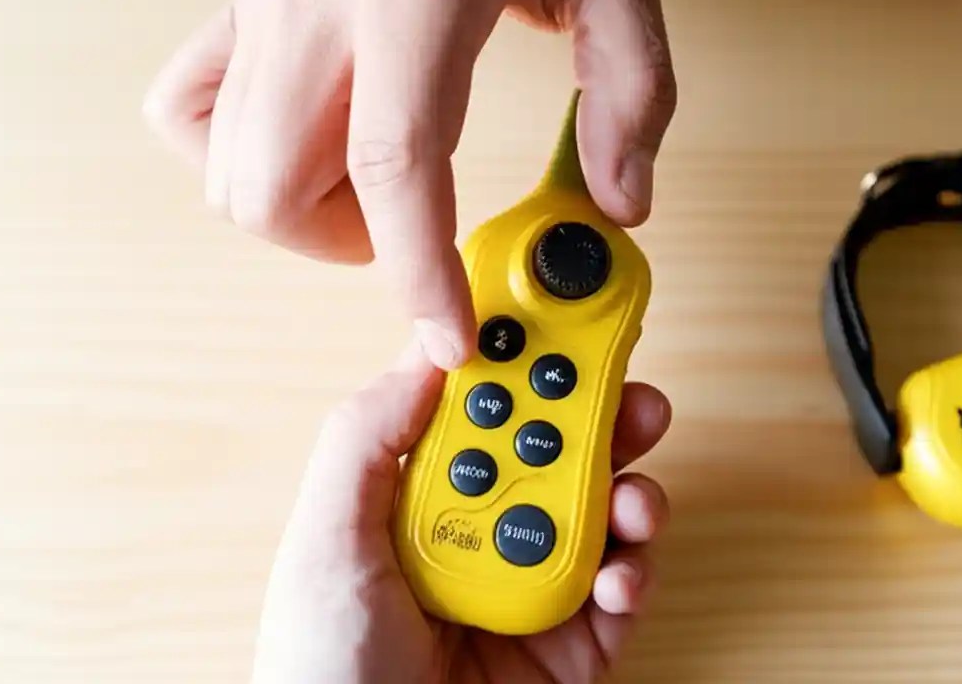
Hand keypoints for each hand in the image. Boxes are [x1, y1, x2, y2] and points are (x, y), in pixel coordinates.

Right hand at [142, 0, 676, 371]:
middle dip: (350, 250)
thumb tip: (619, 202)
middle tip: (413, 236)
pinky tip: (304, 145)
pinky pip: (186, 104)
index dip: (418, 271)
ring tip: (370, 189)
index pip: (395, 164)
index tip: (449, 333)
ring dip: (297, 212)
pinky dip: (231, 155)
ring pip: (223, 164)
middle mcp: (319, 1)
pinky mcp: (245, 0)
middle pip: (274, 189)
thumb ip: (633, 89)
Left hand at [250, 340, 671, 682]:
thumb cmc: (324, 667)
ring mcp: (532, 586)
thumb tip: (431, 348)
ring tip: (636, 505)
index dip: (528, 359)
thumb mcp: (327, 536)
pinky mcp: (572, 644)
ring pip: (607, 516)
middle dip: (606, 419)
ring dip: (635, 496)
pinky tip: (622, 577)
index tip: (567, 313)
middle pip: (561, 452)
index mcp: (424, 494)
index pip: (488, 408)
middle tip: (634, 401)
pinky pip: (624, 596)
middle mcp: (485, 530)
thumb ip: (370, 437)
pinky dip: (637, 577)